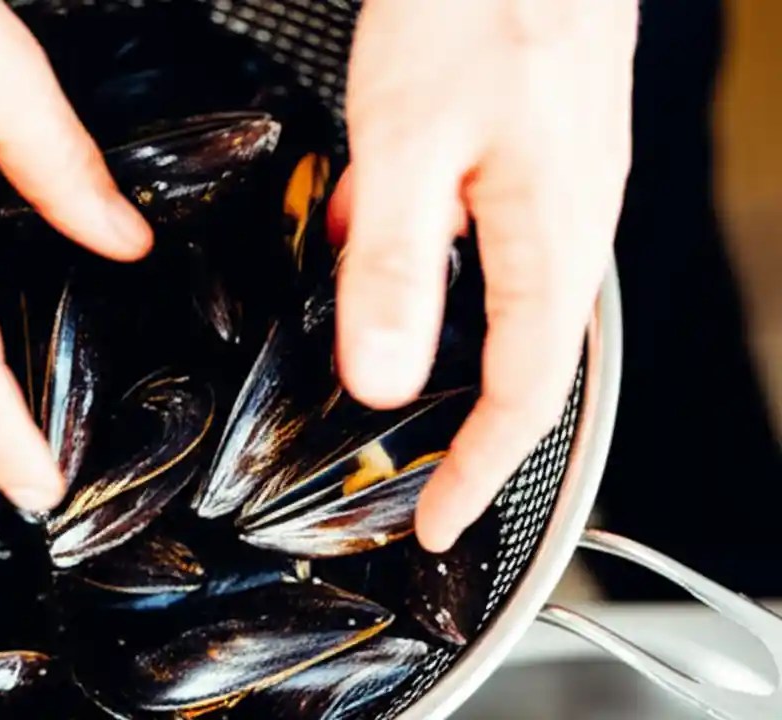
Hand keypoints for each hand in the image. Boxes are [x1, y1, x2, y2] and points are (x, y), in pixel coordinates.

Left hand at [329, 0, 637, 550]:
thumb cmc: (478, 3)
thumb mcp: (410, 146)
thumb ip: (394, 266)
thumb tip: (381, 380)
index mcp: (549, 237)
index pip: (523, 395)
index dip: (478, 470)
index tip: (435, 522)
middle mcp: (566, 217)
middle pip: (518, 357)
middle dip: (460, 422)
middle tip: (407, 466)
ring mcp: (553, 179)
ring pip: (494, 292)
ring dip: (432, 329)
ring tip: (368, 346)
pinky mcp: (527, 144)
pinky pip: (479, 229)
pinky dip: (422, 248)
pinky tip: (371, 218)